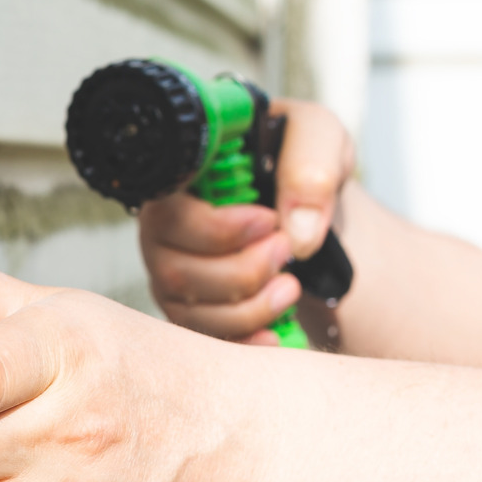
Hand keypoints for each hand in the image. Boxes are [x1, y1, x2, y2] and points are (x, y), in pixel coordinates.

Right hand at [138, 99, 354, 344]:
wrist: (310, 205)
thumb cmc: (301, 164)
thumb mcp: (318, 139)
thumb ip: (311, 166)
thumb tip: (298, 233)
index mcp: (181, 180)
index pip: (169, 214)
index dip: (216, 229)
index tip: (268, 221)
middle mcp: (163, 229)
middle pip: (176, 270)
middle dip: (243, 271)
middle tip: (288, 250)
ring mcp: (171, 272)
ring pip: (189, 310)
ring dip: (250, 307)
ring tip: (291, 286)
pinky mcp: (190, 309)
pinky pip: (203, 340)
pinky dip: (244, 342)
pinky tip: (276, 334)